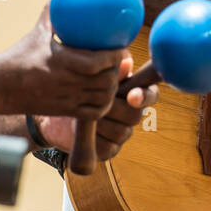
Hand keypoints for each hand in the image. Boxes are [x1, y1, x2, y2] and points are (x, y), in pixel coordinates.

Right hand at [0, 5, 127, 119]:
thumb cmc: (18, 56)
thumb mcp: (36, 33)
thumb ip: (52, 14)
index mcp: (59, 61)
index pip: (96, 63)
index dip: (114, 56)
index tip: (120, 47)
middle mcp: (65, 82)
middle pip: (105, 81)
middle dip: (117, 70)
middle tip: (119, 60)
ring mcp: (66, 99)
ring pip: (103, 98)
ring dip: (112, 87)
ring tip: (113, 75)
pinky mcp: (64, 111)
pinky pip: (93, 113)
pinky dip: (103, 105)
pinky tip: (104, 95)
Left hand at [34, 57, 159, 160]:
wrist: (59, 110)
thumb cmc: (79, 86)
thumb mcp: (93, 74)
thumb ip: (110, 70)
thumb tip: (126, 61)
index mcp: (134, 92)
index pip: (151, 94)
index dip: (145, 96)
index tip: (132, 96)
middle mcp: (132, 113)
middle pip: (134, 116)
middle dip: (113, 109)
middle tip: (94, 103)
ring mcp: (122, 132)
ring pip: (120, 132)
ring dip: (100, 124)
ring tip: (83, 116)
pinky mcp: (109, 149)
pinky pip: (107, 148)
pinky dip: (92, 140)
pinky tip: (82, 132)